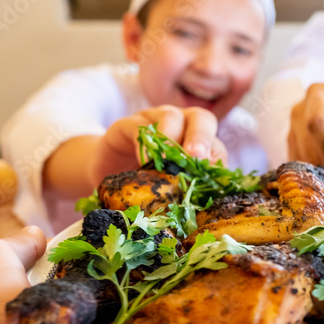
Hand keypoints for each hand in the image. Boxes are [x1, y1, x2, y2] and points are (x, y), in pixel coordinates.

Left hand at [0, 227, 142, 323]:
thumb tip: (39, 236)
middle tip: (154, 259)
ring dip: (137, 313)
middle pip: (83, 301)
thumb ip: (17, 245)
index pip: (47, 271)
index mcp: (3, 300)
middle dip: (117, 282)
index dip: (81, 255)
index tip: (117, 237)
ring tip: (170, 285)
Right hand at [90, 105, 227, 183]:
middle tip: (197, 157)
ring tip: (168, 162)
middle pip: (201, 118)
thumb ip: (188, 191)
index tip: (212, 178)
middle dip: (202, 137)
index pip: (215, 144)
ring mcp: (153, 120)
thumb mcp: (170, 188)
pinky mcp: (126, 124)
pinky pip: (138, 127)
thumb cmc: (145, 181)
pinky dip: (144, 145)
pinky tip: (143, 164)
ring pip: (171, 116)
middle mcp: (180, 124)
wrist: (106, 170)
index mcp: (197, 141)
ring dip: (172, 139)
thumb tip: (205, 207)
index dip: (216, 159)